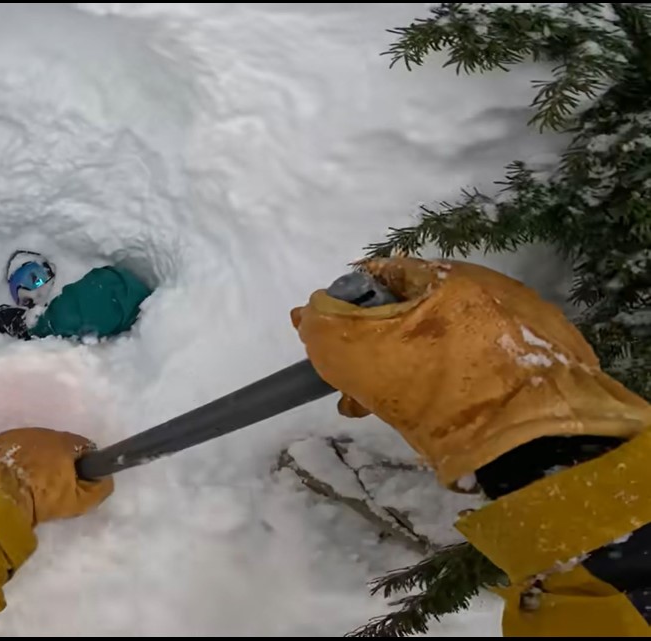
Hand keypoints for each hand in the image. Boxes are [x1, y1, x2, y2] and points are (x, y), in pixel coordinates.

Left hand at [0, 427, 113, 524]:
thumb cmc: (42, 496)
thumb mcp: (80, 501)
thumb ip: (100, 487)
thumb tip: (105, 478)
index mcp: (66, 442)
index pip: (85, 448)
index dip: (86, 465)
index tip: (81, 481)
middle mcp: (43, 432)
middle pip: (59, 446)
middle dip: (60, 462)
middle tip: (55, 486)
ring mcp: (18, 435)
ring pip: (35, 447)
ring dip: (37, 460)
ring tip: (31, 483)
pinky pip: (14, 451)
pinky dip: (17, 462)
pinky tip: (13, 478)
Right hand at [291, 256, 650, 485]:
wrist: (537, 440)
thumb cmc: (439, 385)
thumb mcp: (361, 354)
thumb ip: (324, 328)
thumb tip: (305, 314)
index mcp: (449, 275)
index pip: (380, 276)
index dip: (342, 308)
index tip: (323, 344)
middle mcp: (489, 291)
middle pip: (409, 314)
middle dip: (368, 350)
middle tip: (349, 390)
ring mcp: (521, 331)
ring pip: (439, 346)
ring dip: (400, 374)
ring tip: (380, 411)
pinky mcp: (541, 370)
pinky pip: (474, 370)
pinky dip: (444, 388)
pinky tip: (429, 418)